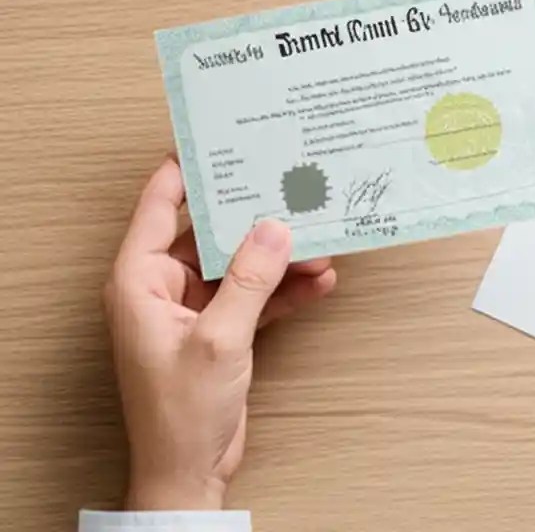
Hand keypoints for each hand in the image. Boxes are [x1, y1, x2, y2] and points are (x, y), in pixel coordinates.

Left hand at [103, 159, 336, 509]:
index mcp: (139, 281)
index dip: (185, 170)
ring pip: (240, 265)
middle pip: (209, 234)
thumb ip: (250, 279)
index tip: (217, 139)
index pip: (158, 206)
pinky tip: (320, 281)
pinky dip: (286, 290)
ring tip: (321, 245)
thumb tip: (275, 228)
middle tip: (290, 188)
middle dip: (254, 218)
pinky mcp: (221, 332)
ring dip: (280, 258)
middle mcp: (162, 288)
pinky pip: (256, 296)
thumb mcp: (220, 339)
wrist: (188, 470)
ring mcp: (193, 310)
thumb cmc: (180, 413)